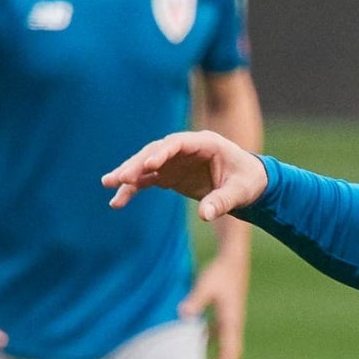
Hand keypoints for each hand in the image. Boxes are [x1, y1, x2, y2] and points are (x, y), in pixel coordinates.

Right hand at [103, 130, 268, 220]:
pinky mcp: (169, 175)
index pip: (177, 144)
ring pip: (146, 164)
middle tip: (118, 177)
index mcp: (205, 143)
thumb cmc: (249, 181)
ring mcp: (174, 161)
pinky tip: (117, 202)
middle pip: (155, 152)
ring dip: (128, 174)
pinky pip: (147, 180)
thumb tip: (205, 216)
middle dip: (136, 164)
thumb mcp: (241, 191)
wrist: (250, 183)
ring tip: (108, 184)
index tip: (149, 164)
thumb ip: (223, 201)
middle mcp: (185, 149)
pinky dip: (132, 190)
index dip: (162, 153)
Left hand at [182, 245, 247, 358]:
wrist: (233, 258)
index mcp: (231, 320)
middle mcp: (233, 322)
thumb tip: (184, 315)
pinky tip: (204, 343)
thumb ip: (195, 301)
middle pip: (232, 350)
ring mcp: (231, 318)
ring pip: (228, 344)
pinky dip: (216, 343)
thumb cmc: (220, 272)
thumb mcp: (205, 285)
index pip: (230, 349)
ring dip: (223, 358)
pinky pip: (222, 334)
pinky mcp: (226, 312)